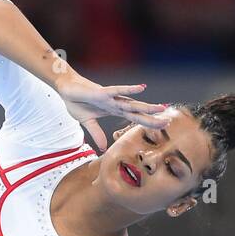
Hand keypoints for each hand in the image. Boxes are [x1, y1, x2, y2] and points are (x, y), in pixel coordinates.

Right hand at [54, 71, 170, 152]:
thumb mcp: (87, 122)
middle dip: (152, 117)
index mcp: (114, 110)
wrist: (66, 88)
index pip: (134, 118)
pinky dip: (129, 90)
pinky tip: (141, 88)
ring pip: (131, 103)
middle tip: (168, 121)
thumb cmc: (77, 101)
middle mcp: (115, 104)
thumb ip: (97, 133)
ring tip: (161, 108)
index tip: (163, 125)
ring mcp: (110, 98)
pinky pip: (117, 91)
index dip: (148, 122)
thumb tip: (103, 148)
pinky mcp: (101, 93)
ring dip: (146, 106)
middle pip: (137, 112)